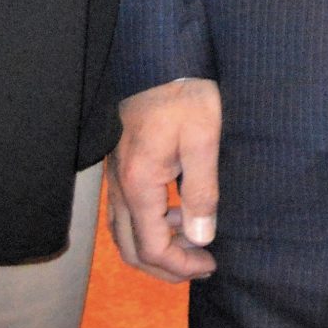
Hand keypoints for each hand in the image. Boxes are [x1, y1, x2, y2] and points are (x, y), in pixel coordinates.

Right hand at [109, 77, 221, 281]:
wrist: (159, 60)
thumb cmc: (185, 95)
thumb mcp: (204, 138)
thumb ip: (202, 191)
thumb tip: (202, 237)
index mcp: (139, 185)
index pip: (152, 248)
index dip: (180, 265)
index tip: (210, 264)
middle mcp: (120, 189)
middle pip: (133, 250)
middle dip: (166, 267)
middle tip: (201, 266)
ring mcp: (117, 180)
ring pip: (126, 235)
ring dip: (156, 249)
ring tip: (194, 241)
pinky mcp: (122, 169)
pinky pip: (126, 215)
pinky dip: (148, 228)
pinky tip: (177, 212)